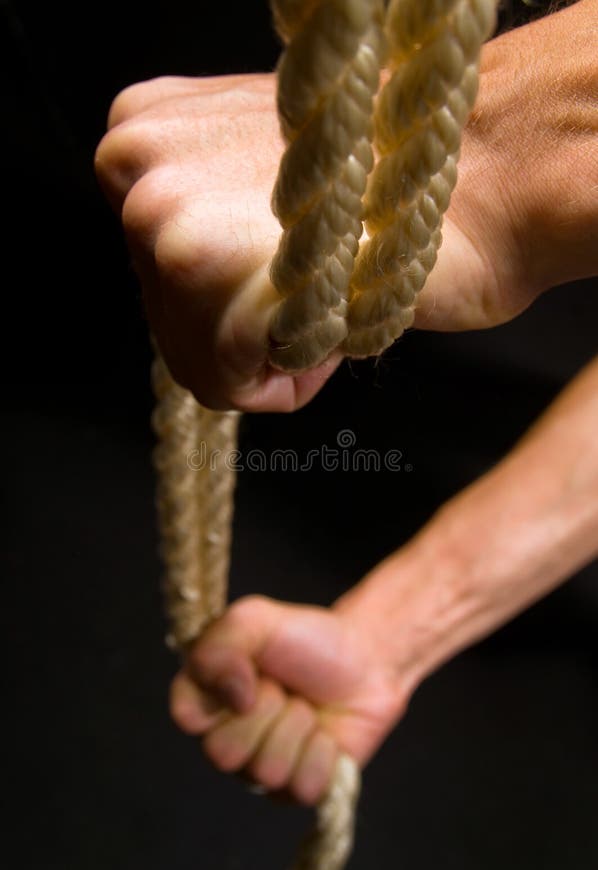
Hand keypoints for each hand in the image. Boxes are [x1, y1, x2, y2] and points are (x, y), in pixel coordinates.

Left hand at [94, 0, 596, 411]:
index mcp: (143, 129)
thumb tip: (190, 292)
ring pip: (194, 359)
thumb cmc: (393, 190)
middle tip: (322, 281)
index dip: (235, 293)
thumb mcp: (262, 182)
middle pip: (169, 319)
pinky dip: (287, 379)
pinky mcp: (200, 267)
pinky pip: (225, 385)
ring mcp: (160, 211)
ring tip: (330, 292)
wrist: (490, 176)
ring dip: (273, 355)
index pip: (155, 272)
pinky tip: (331, 319)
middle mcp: (135, 160)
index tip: (291, 267)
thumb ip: (205, 217)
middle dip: (251, 330)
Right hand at [170, 595, 408, 804]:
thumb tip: (231, 697)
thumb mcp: (256, 619)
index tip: (253, 677)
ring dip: (298, 728)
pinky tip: (325, 734)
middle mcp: (225, 737)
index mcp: (208, 697)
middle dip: (268, 711)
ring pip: (267, 772)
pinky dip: (323, 753)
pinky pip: (303, 787)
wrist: (365, 658)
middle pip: (223, 754)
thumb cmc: (306, 638)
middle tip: (285, 689)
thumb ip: (222, 645)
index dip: (220, 698)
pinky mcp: (297, 790)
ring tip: (307, 707)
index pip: (186, 716)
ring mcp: (260, 769)